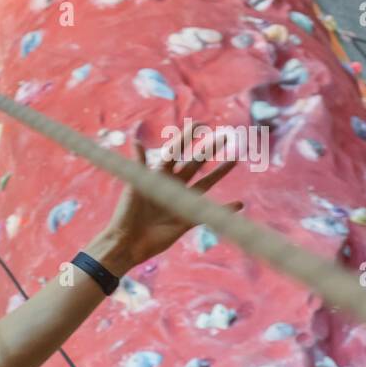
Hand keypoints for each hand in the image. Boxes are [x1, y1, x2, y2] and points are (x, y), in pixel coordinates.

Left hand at [103, 121, 244, 266]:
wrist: (127, 243)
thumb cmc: (127, 214)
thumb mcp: (134, 186)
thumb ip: (139, 164)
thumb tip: (135, 140)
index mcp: (158, 175)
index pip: (175, 151)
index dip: (186, 137)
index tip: (200, 124)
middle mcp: (172, 186)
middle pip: (194, 164)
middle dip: (208, 150)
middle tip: (224, 136)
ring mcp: (180, 202)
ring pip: (205, 184)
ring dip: (219, 173)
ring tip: (234, 160)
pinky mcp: (186, 220)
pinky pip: (207, 213)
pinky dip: (223, 209)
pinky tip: (239, 204)